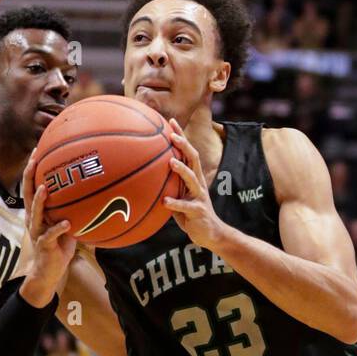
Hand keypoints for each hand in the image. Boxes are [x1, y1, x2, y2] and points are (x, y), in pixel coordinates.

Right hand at [20, 155, 74, 306]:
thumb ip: (74, 209)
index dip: (33, 169)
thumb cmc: (60, 246)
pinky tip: (67, 223)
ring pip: (35, 213)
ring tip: (45, 188)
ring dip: (40, 200)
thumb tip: (95, 193)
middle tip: (35, 160)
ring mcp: (37, 232)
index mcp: (38, 212)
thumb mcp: (68, 223)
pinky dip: (58, 229)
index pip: (32, 185)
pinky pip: (50, 236)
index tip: (38, 149)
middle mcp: (34, 219)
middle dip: (30, 176)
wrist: (50, 271)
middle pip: (28, 194)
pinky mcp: (44, 245)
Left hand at [162, 118, 227, 250]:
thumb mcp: (179, 197)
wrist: (210, 234)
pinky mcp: (199, 211)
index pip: (188, 152)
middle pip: (193, 158)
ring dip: (181, 170)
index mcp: (193, 177)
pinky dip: (175, 203)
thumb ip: (168, 186)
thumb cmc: (191, 215)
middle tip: (172, 135)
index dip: (180, 136)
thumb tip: (146, 177)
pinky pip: (186, 206)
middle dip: (183, 145)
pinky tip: (165, 202)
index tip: (170, 121)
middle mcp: (198, 183)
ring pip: (192, 179)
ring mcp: (200, 196)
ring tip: (170, 162)